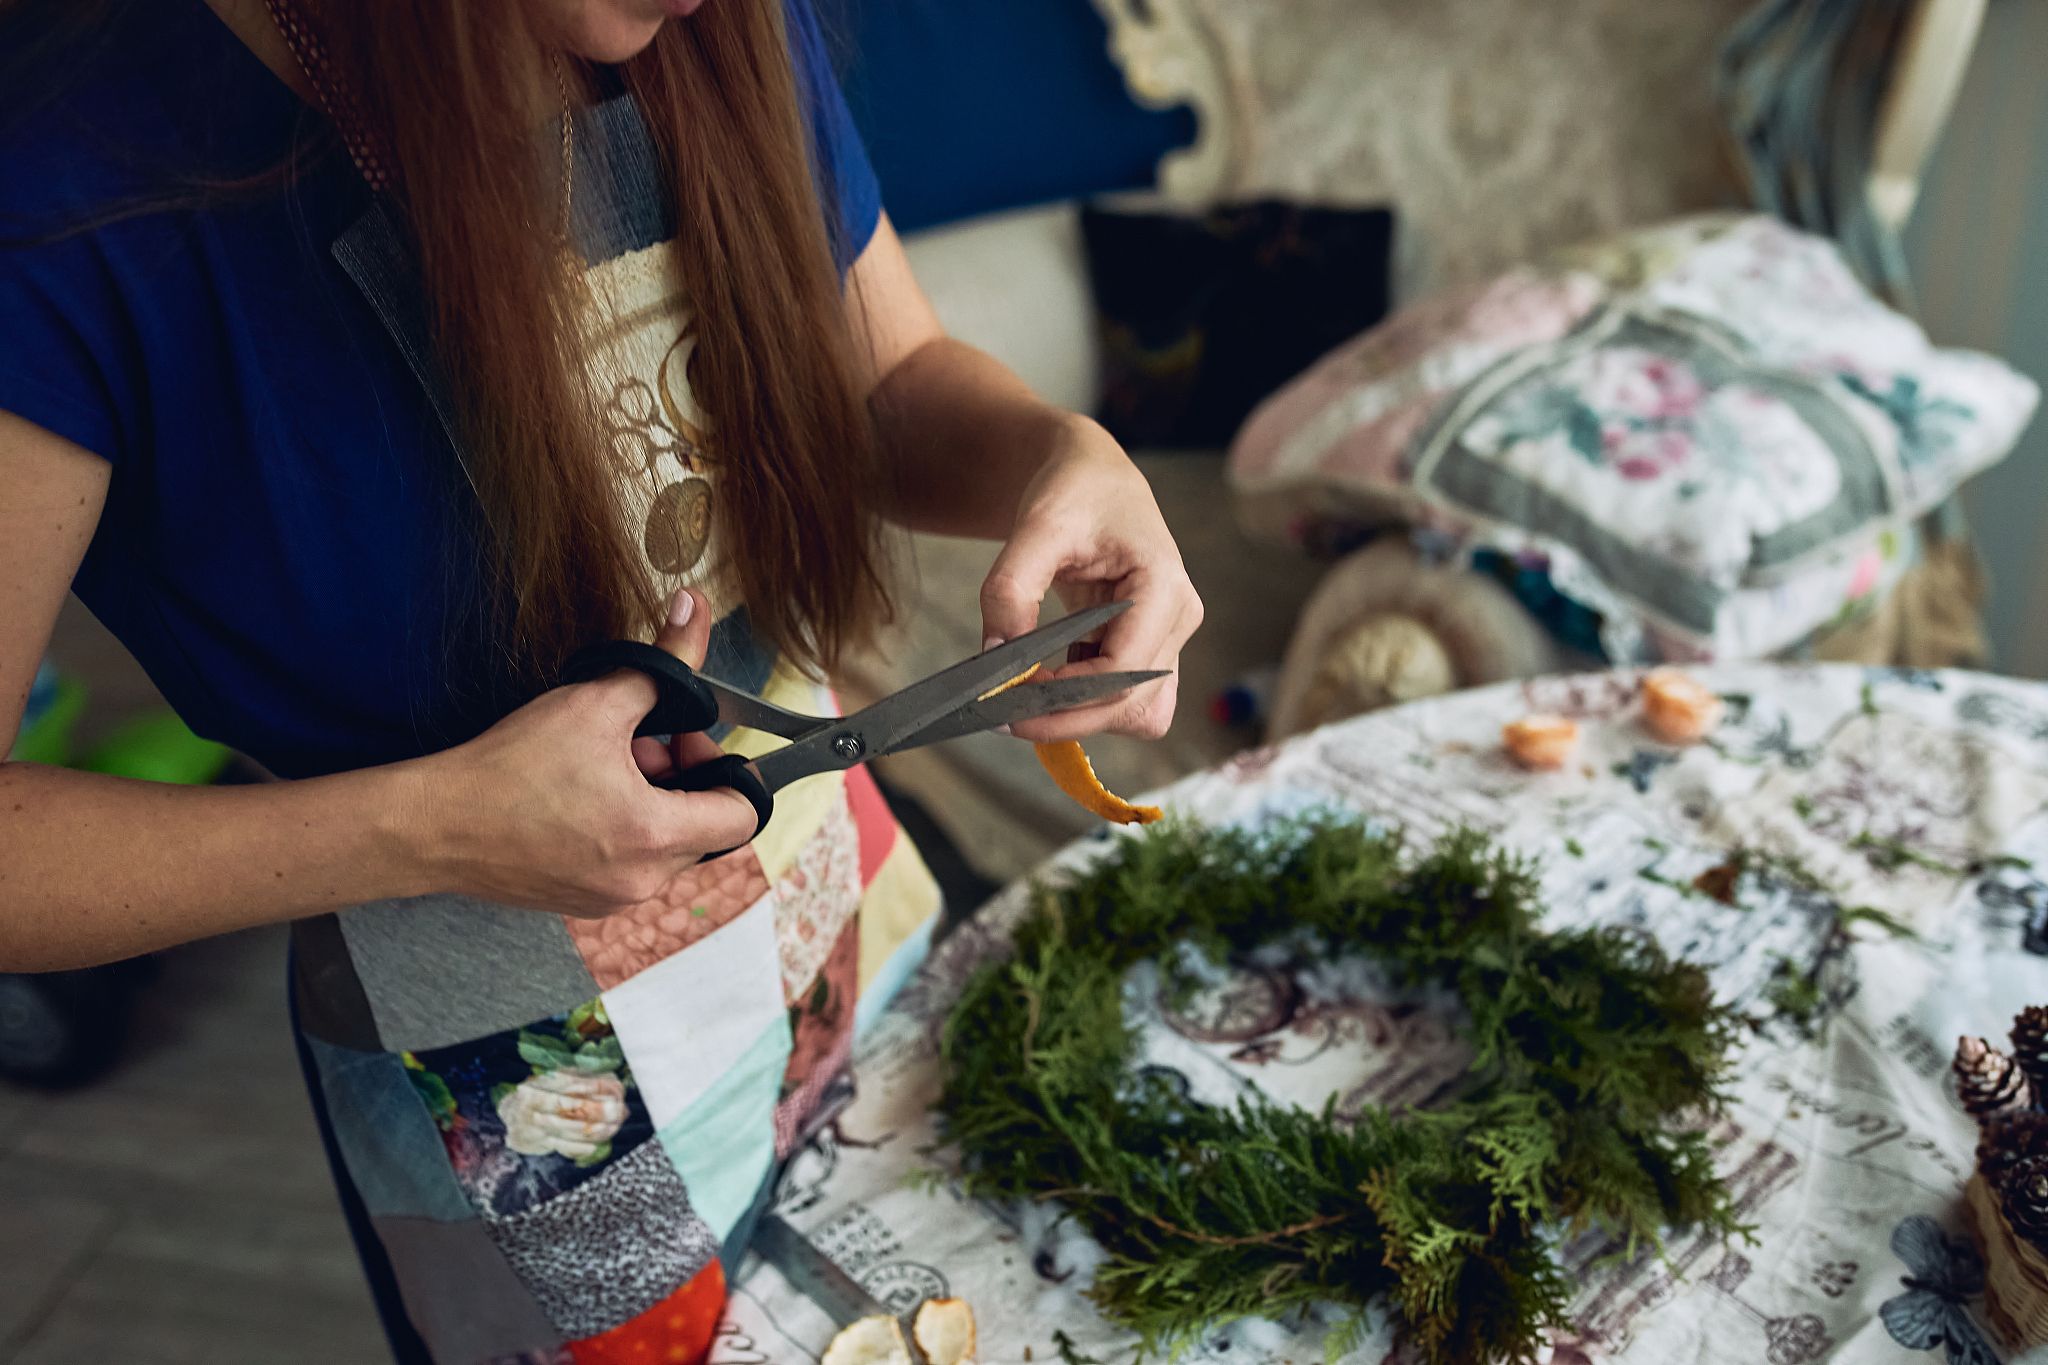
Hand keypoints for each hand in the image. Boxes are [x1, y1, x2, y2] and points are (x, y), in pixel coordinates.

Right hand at [408, 587, 758, 916]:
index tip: (684, 739)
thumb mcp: (593, 703)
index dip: (725, 768)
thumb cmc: (508, 769)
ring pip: (665, 847)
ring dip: (650, 803)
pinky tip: (578, 799)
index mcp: (654, 837)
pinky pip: (628, 865)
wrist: (435, 825)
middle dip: (681, 780)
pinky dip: (620, 830)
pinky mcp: (582, 903)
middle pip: (704, 828)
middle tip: (635, 746)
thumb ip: (661, 664)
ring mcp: (611, 899)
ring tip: (600, 770)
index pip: (742, 815)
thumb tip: (696, 612)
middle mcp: (641, 882)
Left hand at [980, 415, 1202, 740]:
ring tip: (1031, 692)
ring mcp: (1170, 638)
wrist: (1094, 479)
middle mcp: (1179, 618)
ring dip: (1083, 717)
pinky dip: (1088, 704)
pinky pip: (1127, 701)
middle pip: (1131, 704)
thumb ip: (1011, 588)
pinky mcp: (1151, 649)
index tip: (1013, 698)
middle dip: (1067, 718)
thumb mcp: (1036, 528)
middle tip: (1005, 714)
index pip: (1124, 670)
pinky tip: (1051, 677)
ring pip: (1137, 715)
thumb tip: (995, 654)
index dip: (1068, 695)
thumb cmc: (1076, 493)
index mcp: (1164, 586)